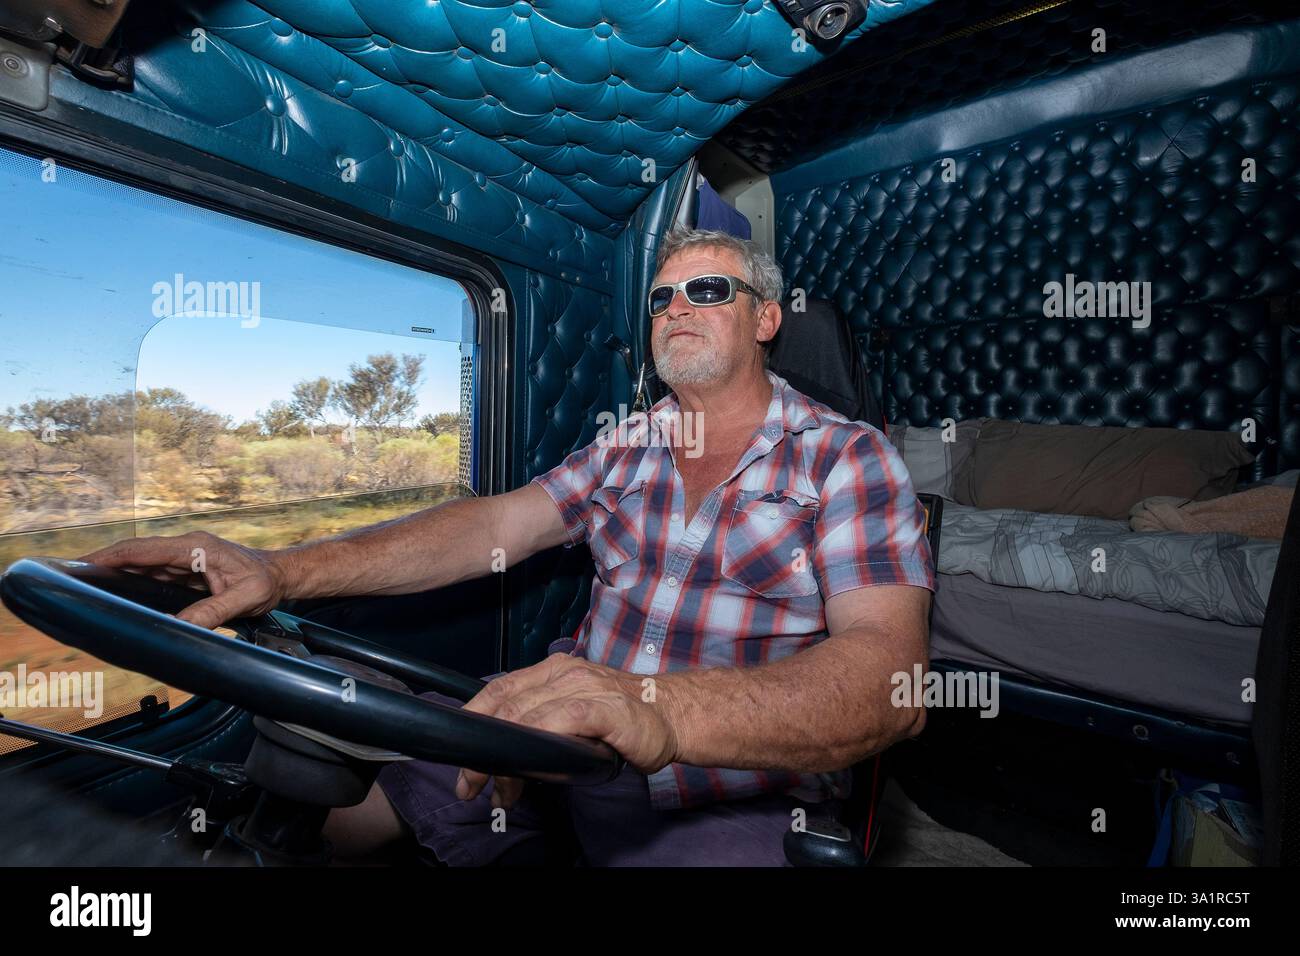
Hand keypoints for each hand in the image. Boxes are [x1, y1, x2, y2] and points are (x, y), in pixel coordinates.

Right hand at [77, 531, 287, 628]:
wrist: (281, 576)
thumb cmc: (266, 582)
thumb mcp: (244, 599)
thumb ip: (213, 612)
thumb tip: (179, 626)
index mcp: (197, 547)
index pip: (146, 550)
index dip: (113, 556)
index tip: (85, 563)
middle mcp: (187, 548)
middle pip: (137, 554)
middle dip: (105, 563)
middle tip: (72, 575)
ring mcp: (185, 557)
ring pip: (143, 564)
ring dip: (116, 573)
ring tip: (86, 586)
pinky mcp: (186, 569)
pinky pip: (153, 574)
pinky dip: (133, 581)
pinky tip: (116, 592)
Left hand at [455, 655, 680, 807]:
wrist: (673, 715)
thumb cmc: (624, 720)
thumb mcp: (575, 713)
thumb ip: (542, 726)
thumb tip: (505, 760)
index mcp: (553, 670)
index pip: (498, 689)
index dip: (472, 721)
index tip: (460, 757)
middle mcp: (564, 671)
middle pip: (505, 705)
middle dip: (481, 749)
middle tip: (470, 784)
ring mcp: (583, 686)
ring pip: (526, 714)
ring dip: (504, 757)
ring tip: (499, 790)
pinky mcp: (602, 706)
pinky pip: (559, 721)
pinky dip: (536, 742)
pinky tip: (527, 768)